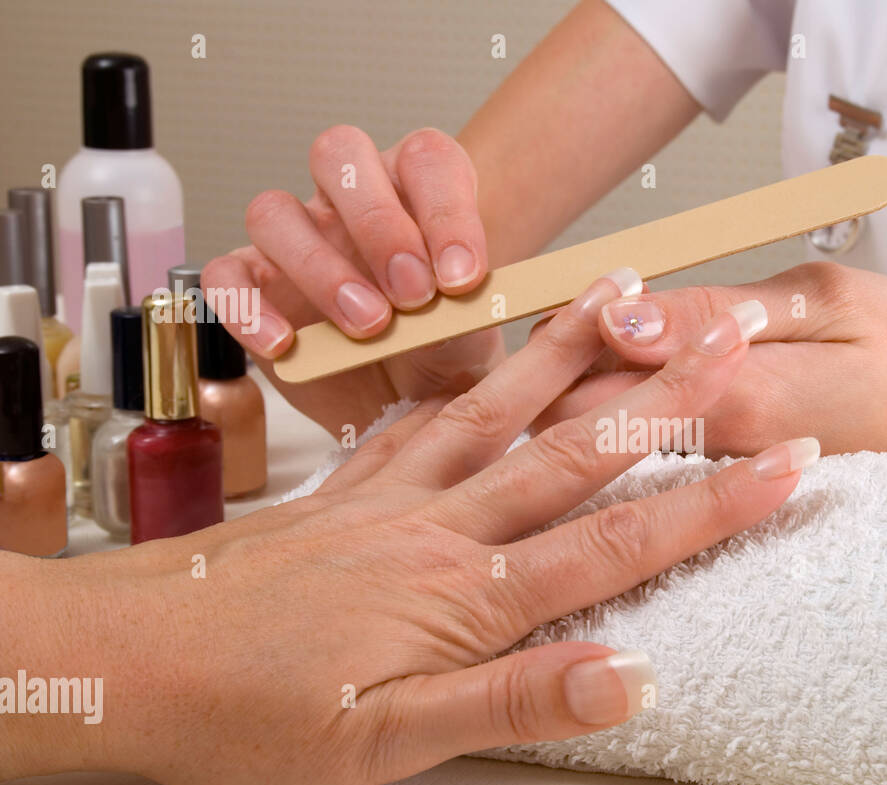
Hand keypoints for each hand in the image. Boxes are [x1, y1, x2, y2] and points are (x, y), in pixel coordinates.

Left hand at [5, 271, 818, 784]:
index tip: (784, 465)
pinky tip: (499, 358)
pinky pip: (423, 414)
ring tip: (630, 293)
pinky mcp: (349, 488)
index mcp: (462, 597)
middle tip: (733, 338)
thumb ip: (511, 702)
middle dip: (668, 397)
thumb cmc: (245, 713)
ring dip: (575, 353)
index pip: (615, 542)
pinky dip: (473, 378)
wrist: (123, 659)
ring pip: (503, 410)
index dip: (711, 506)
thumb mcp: (383, 744)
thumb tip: (626, 678)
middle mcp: (440, 528)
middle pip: (575, 452)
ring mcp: (393, 496)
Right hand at [203, 125, 501, 436]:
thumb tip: (540, 304)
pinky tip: (288, 346)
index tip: (465, 278)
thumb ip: (497, 310)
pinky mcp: (252, 286)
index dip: (445, 211)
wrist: (407, 406)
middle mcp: (350, 200)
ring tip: (368, 327)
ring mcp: (296, 238)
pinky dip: (248, 309)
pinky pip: (226, 278)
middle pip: (340, 156)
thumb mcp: (486, 335)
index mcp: (417, 190)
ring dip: (321, 266)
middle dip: (380, 224)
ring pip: (276, 210)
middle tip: (415, 296)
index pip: (427, 158)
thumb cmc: (448, 355)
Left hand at [533, 261, 886, 455]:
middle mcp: (712, 454)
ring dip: (578, 405)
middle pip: (587, 425)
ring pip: (613, 449)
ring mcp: (723, 479)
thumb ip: (718, 313)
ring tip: (561, 366)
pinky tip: (616, 400)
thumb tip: (623, 317)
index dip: (554, 340)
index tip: (544, 304)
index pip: (595, 380)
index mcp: (729, 401)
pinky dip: (623, 423)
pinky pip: (653, 459)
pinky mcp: (738, 486)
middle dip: (549, 380)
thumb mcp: (826, 303)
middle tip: (540, 334)